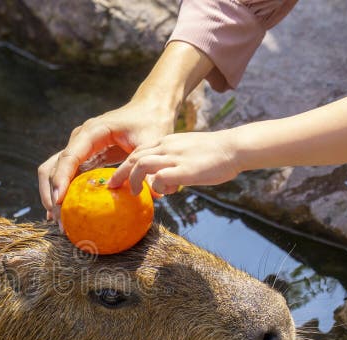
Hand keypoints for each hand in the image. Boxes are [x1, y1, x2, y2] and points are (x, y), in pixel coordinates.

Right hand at [38, 101, 174, 223]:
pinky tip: (66, 214)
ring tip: (58, 221)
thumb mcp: (150, 143)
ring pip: (54, 172)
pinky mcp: (84, 158)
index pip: (68, 157)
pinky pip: (67, 176)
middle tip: (59, 219)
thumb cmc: (150, 122)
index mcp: (91, 132)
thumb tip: (155, 195)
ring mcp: (79, 149)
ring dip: (52, 195)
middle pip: (53, 166)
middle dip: (50, 193)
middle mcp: (79, 140)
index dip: (60, 179)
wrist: (148, 110)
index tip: (59, 201)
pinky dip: (63, 194)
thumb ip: (149, 167)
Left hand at [108, 130, 241, 194]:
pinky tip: (164, 192)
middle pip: (133, 157)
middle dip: (119, 173)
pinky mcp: (184, 169)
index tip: (118, 176)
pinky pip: (159, 177)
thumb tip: (164, 180)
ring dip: (132, 180)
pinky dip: (156, 186)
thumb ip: (173, 162)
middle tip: (112, 187)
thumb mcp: (188, 152)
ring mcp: (175, 157)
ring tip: (133, 192)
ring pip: (141, 165)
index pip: (138, 151)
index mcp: (167, 141)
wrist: (234, 148)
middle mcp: (167, 146)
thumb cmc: (215, 153)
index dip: (125, 164)